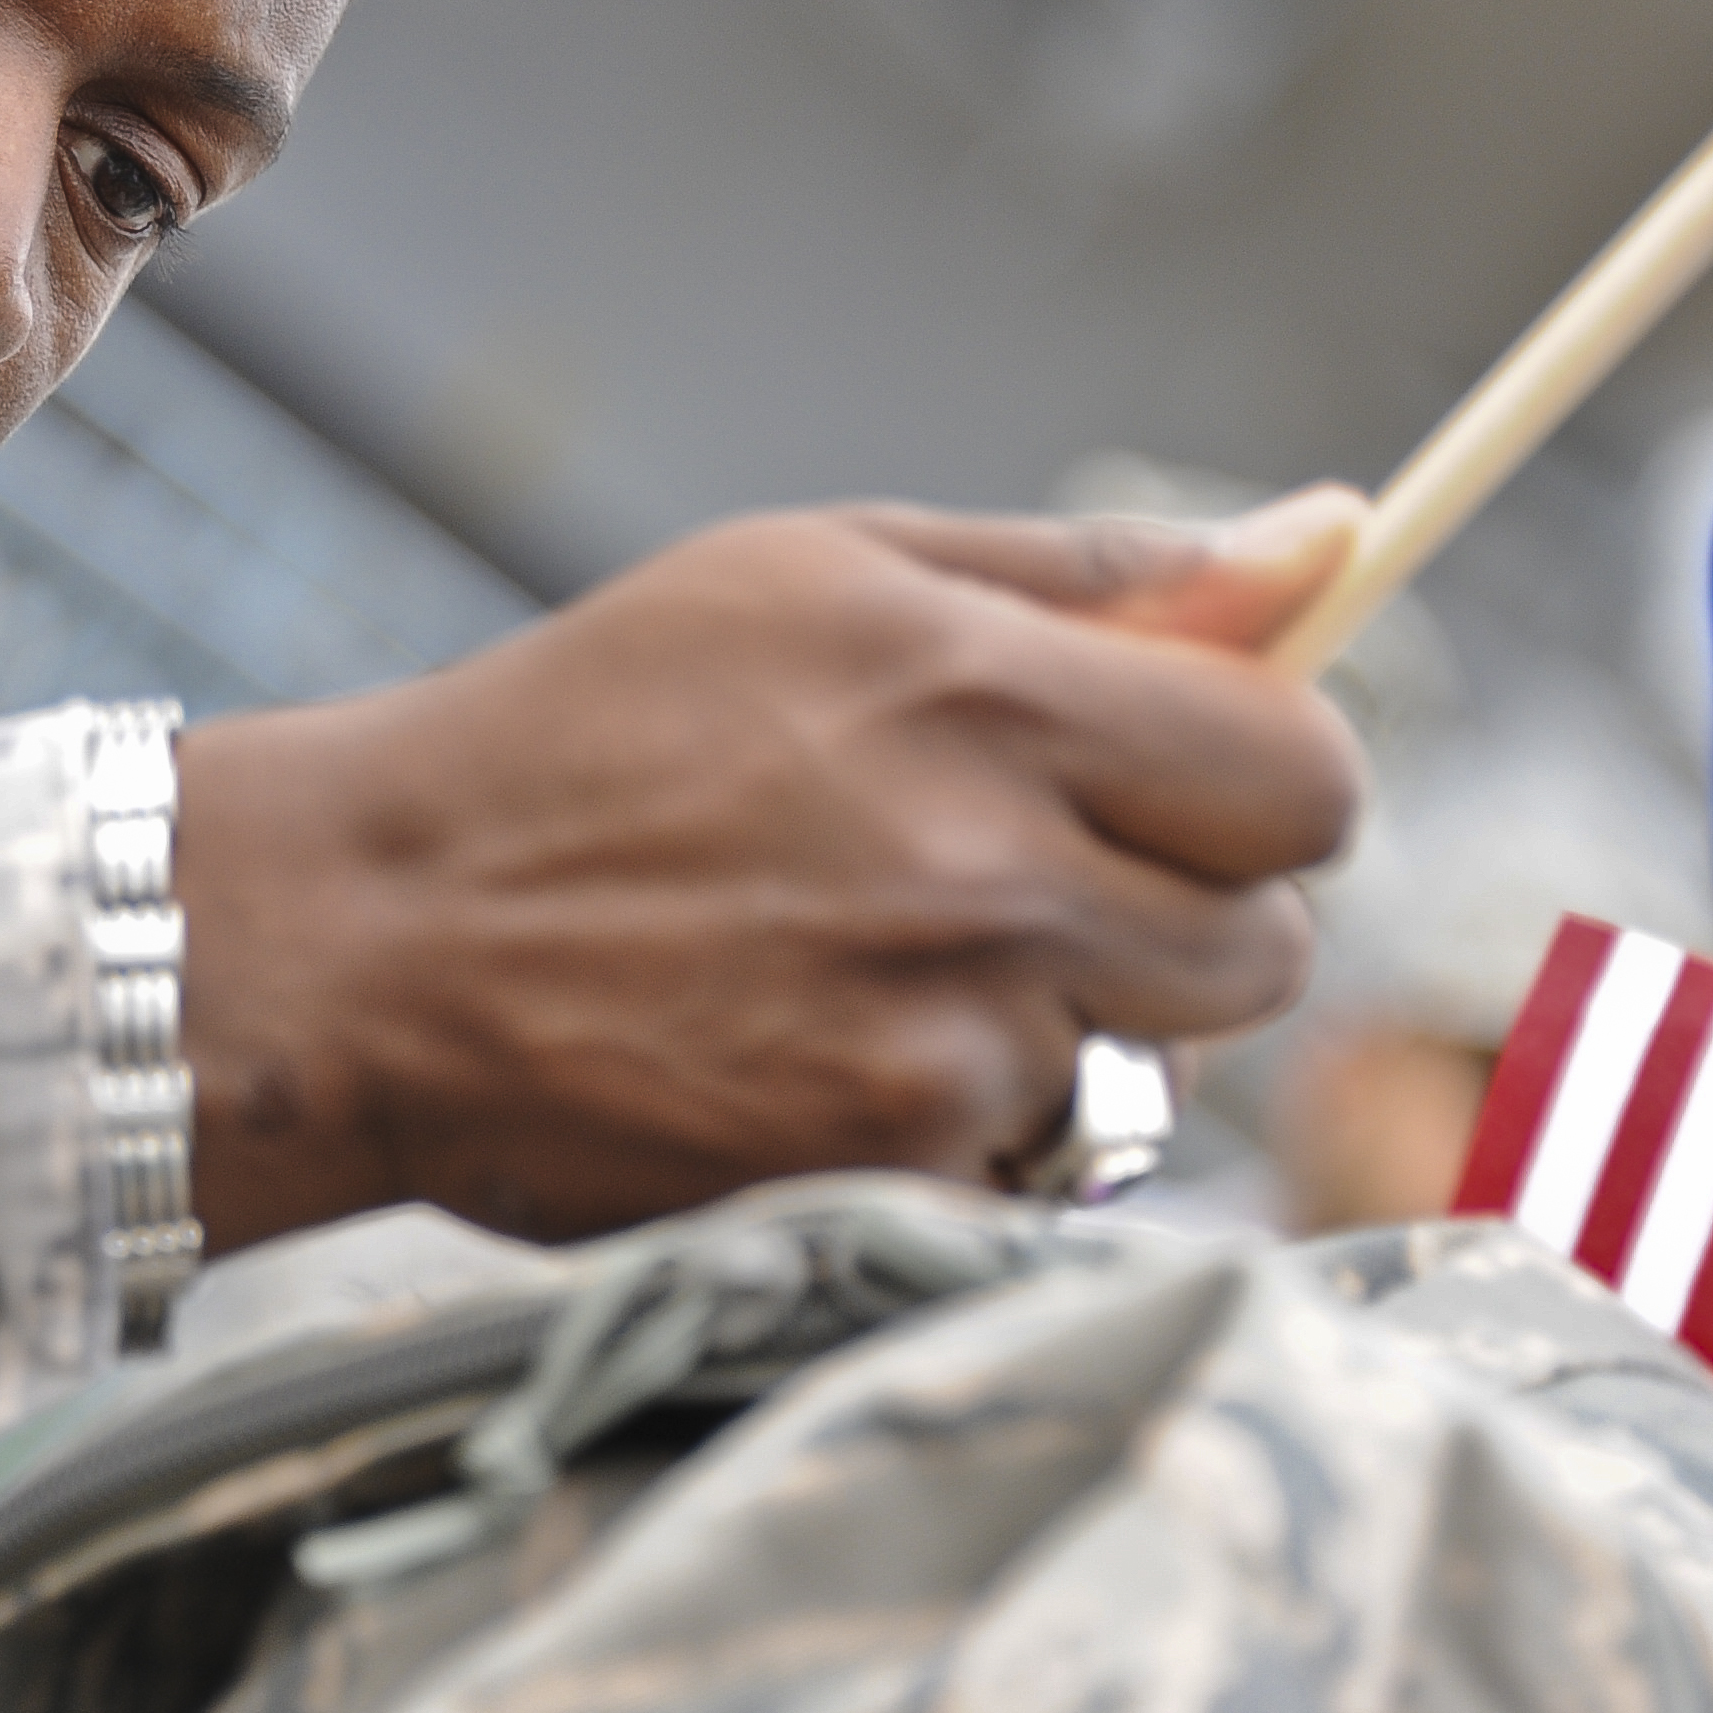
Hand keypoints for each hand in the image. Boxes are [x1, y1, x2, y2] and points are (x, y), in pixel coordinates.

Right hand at [168, 489, 1368, 1246]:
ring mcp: (943, 1042)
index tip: (1204, 786)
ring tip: (903, 963)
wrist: (380, 939)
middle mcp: (988, 870)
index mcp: (986, 689)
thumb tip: (1332, 538)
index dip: (1274, 782)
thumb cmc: (601, 728)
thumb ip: (1094, 571)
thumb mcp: (826, 572)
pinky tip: (836, 1052)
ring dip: (1079, 1026)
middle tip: (1046, 883)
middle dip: (1193, 914)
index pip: (1304, 773)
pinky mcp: (889, 1174)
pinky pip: (1040, 1164)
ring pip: (1159, 1065)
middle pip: (1269, 941)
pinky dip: (974, 1123)